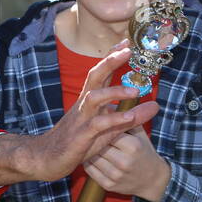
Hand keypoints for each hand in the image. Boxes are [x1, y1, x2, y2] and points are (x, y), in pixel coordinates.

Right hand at [0, 42, 158, 184]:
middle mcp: (84, 104)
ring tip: (136, 91)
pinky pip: (97, 124)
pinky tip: (129, 118)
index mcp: (89, 99)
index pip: (101, 72)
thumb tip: (156, 106)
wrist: (45, 159)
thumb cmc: (78, 141)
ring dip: (115, 92)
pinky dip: (113, 120)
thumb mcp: (108, 127)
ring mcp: (81, 118)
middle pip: (95, 75)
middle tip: (128, 50)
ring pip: (95, 97)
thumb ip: (132, 115)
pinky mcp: (80, 136)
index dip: (113, 56)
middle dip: (110, 61)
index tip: (127, 41)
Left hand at [84, 127, 170, 201]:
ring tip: (89, 143)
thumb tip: (112, 103)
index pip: (110, 131)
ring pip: (92, 156)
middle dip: (94, 137)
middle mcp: (124, 161)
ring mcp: (115, 175)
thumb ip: (128, 119)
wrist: (153, 180)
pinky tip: (91, 155)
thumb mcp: (141, 134)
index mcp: (133, 146)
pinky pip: (90, 169)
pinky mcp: (108, 185)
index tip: (98, 121)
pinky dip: (88, 161)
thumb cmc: (144, 152)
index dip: (103, 125)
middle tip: (90, 131)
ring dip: (89, 149)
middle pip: (99, 144)